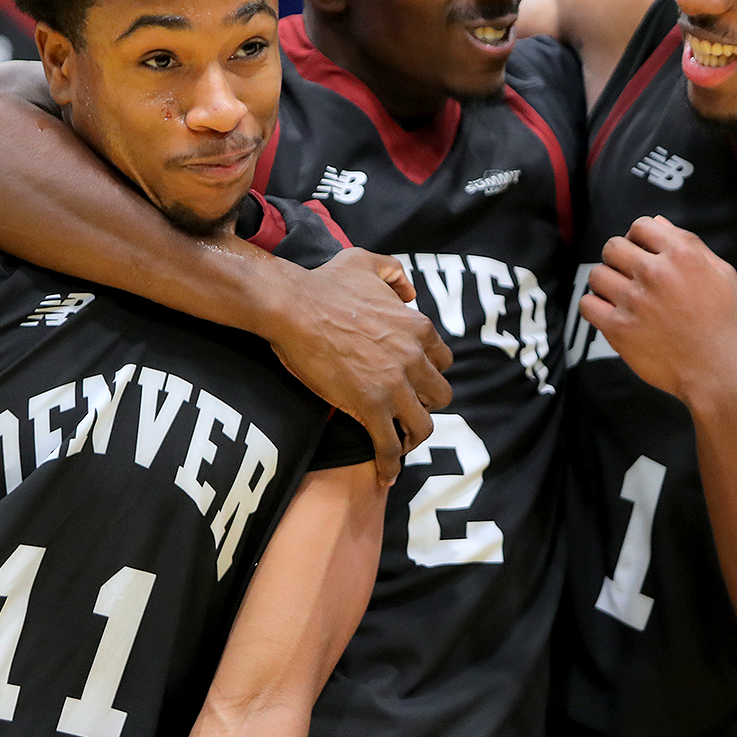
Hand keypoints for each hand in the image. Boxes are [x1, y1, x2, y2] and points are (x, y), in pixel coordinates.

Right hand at [264, 249, 451, 484]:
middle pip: (440, 395)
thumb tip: (410, 290)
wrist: (293, 307)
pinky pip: (390, 444)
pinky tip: (384, 475)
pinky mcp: (371, 406)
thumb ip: (394, 272)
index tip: (415, 384)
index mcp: (418, 327)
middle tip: (405, 411)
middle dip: (424, 405)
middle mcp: (414, 357)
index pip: (443, 362)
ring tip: (399, 444)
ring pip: (423, 425)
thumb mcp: (366, 262)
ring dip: (412, 437)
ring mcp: (394, 384)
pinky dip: (390, 463)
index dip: (429, 375)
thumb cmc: (324, 283)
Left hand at [579, 216, 736, 406]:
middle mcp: (655, 273)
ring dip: (606, 283)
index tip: (643, 254)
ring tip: (621, 297)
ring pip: (597, 274)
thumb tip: (658, 223)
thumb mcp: (722, 274)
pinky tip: (610, 313)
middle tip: (630, 277)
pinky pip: (586, 304)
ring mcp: (634, 301)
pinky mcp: (618, 328)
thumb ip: (690, 243)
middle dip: (619, 258)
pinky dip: (594, 307)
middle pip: (613, 246)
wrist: (718, 372)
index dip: (639, 239)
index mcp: (681, 255)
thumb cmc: (723, 323)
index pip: (641, 226)